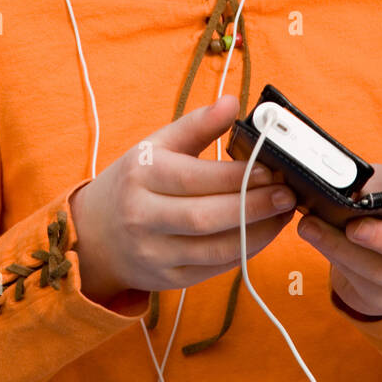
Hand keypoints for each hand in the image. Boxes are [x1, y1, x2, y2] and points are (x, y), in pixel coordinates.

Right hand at [69, 93, 296, 302]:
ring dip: (256, 233)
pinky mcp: (167, 279)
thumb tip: (233, 102)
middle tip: (287, 195)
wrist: (94, 234)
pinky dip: (244, 251)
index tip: (270, 170)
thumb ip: (197, 125)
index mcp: (140, 175)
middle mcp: (141, 216)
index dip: (235, 177)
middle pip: (204, 217)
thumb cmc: (134, 182)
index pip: (193, 177)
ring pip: (213, 249)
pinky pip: (214, 268)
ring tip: (283, 214)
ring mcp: (153, 252)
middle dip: (252, 207)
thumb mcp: (156, 146)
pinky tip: (263, 233)